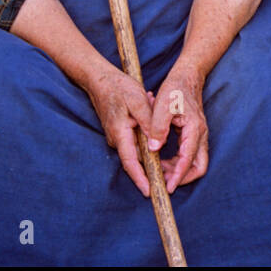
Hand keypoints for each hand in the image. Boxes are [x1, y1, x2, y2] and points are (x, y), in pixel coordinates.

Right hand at [82, 64, 157, 195]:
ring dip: (152, 144)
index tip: (149, 191)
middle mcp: (117, 139)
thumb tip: (156, 143)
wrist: (100, 79)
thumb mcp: (139, 101)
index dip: (140, 178)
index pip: (131, 162)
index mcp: (120, 134)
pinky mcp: (121, 131)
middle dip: (152, 167)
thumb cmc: (120, 88)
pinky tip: (153, 116)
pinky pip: (136, 139)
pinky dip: (148, 134)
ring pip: (139, 147)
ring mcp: (118, 135)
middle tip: (170, 177)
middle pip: (137, 159)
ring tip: (164, 135)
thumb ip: (148, 123)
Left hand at [149, 65, 208, 192]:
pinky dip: (177, 162)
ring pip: (194, 162)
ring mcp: (198, 135)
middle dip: (183, 178)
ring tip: (159, 172)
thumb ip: (158, 127)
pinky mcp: (193, 134)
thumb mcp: (162, 105)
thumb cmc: (174, 89)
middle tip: (164, 183)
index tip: (168, 187)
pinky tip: (162, 160)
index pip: (188, 159)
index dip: (178, 175)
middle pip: (199, 166)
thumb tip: (153, 149)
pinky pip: (189, 154)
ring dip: (178, 170)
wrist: (187, 77)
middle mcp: (200, 134)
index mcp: (194, 129)